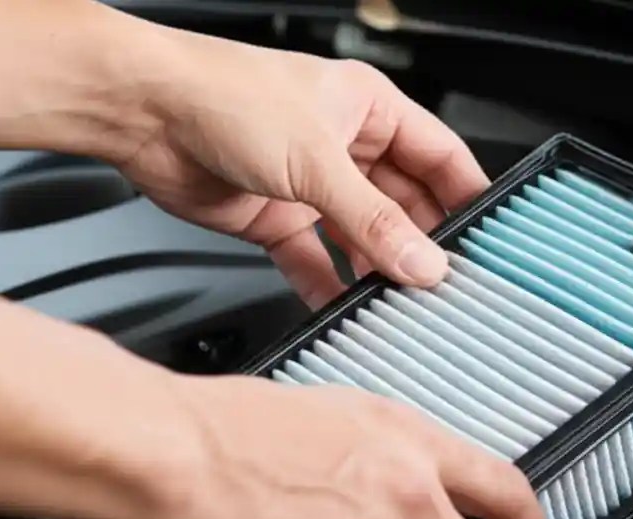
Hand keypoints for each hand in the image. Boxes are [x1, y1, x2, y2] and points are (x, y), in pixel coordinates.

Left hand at [109, 26, 488, 308]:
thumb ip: (373, 220)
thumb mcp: (316, 161)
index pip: (439, 156)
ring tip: (401, 304)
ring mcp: (308, 184)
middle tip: (445, 284)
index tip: (489, 239)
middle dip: (422, 244)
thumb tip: (422, 261)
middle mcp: (342, 145)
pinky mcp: (273, 217)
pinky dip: (327, 286)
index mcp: (368, 108)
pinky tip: (344, 309)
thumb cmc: (223, 95)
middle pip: (403, 204)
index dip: (467, 196)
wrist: (143, 112)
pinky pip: (313, 260)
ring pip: (360, 237)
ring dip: (377, 271)